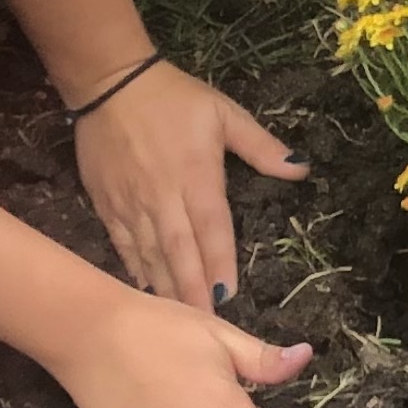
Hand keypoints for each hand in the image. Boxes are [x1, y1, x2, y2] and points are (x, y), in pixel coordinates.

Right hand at [73, 61, 307, 308]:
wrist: (109, 82)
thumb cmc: (174, 98)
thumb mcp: (225, 114)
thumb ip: (262, 146)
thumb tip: (300, 167)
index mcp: (197, 177)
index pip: (212, 228)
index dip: (219, 263)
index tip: (229, 295)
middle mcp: (164, 196)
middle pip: (181, 251)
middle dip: (193, 290)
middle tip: (205, 326)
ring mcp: (132, 202)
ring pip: (151, 253)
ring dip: (166, 287)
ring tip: (179, 319)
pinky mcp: (107, 203)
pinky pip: (123, 243)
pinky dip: (134, 268)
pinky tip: (145, 290)